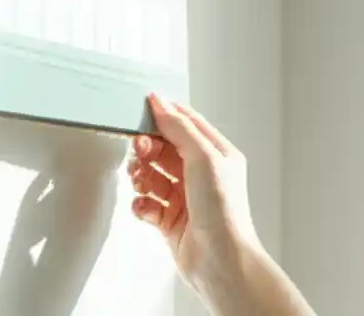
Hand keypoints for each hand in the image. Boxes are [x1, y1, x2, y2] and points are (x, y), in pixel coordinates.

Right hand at [128, 94, 258, 290]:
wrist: (220, 261)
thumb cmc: (223, 209)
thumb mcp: (203, 157)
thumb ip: (180, 128)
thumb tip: (160, 103)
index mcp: (218, 154)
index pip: (188, 124)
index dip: (165, 115)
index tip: (141, 110)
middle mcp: (202, 174)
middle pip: (165, 149)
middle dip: (148, 149)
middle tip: (140, 153)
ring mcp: (186, 197)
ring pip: (153, 176)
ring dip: (141, 176)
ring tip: (140, 183)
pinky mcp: (171, 221)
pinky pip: (147, 203)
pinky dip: (142, 204)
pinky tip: (145, 208)